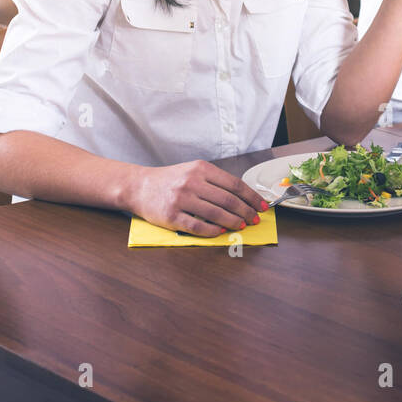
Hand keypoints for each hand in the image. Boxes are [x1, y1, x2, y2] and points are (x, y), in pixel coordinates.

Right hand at [126, 160, 266, 236]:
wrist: (139, 186)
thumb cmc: (171, 180)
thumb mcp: (194, 172)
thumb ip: (215, 182)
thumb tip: (243, 198)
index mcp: (201, 169)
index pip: (234, 184)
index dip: (251, 197)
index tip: (262, 206)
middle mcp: (192, 182)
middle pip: (228, 200)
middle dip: (246, 212)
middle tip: (254, 219)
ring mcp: (181, 199)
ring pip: (215, 214)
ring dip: (233, 222)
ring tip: (241, 226)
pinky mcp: (171, 216)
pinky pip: (197, 226)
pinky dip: (212, 231)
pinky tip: (220, 232)